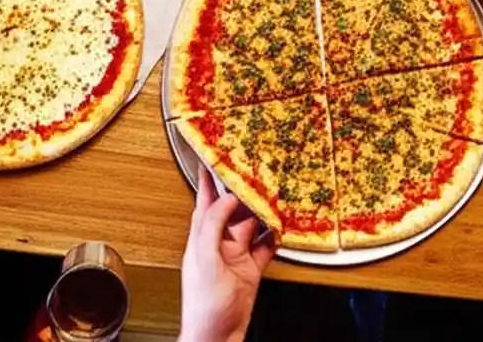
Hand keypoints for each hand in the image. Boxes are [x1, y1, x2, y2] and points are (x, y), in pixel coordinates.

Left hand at [179, 167, 276, 341]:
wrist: (216, 338)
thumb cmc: (204, 305)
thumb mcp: (204, 258)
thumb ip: (213, 225)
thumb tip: (225, 199)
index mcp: (200, 239)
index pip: (204, 201)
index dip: (208, 180)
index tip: (214, 158)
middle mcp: (218, 244)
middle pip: (232, 210)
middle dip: (244, 192)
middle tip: (258, 172)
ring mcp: (235, 257)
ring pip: (252, 226)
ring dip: (263, 213)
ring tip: (275, 196)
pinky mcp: (250, 270)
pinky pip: (265, 248)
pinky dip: (274, 237)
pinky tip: (282, 227)